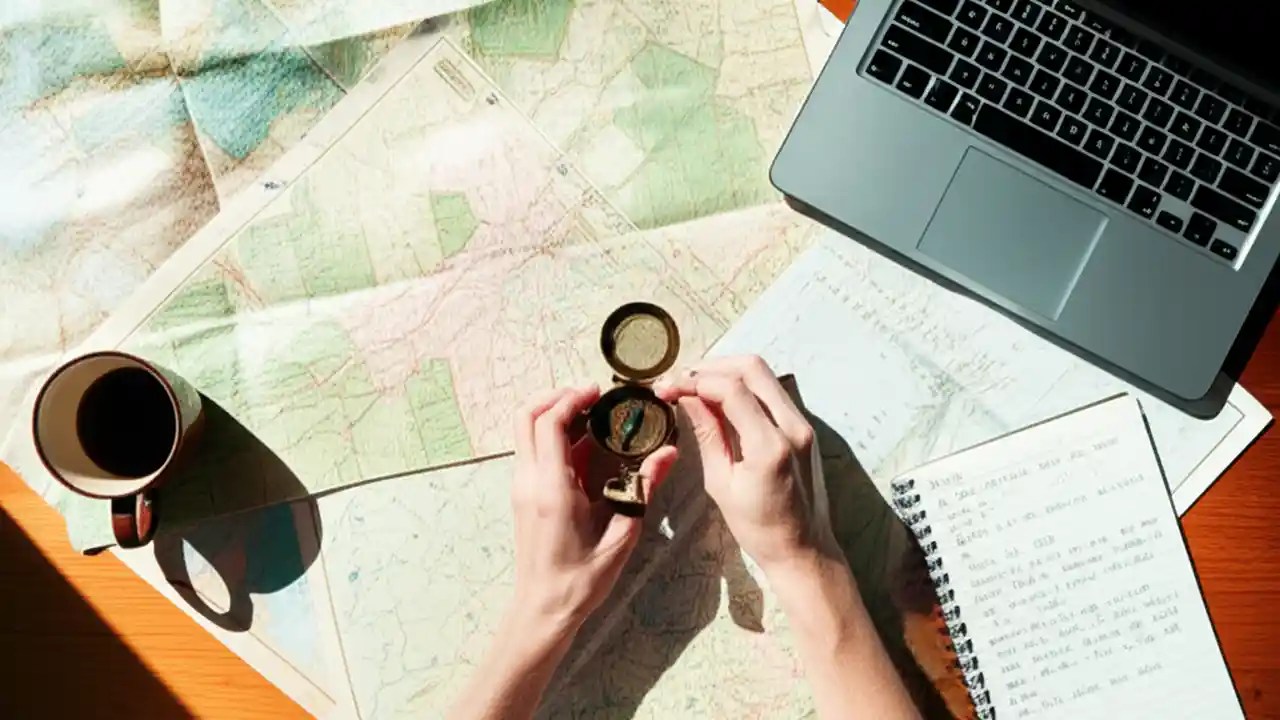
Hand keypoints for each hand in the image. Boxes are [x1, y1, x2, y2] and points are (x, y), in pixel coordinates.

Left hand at [510, 385, 678, 629]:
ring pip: (526, 432)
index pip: (549, 423)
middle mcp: (530, 482)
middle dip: (556, 397)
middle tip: (590, 397)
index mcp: (551, 488)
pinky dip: (553, 437)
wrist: (544, 608)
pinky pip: (533, 451)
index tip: (598, 391)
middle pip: (527, 416)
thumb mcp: (622, 533)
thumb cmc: (582, 579)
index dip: (572, 399)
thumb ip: (644, 488)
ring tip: (592, 417)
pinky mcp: (525, 495)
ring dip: (554, 415)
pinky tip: (586, 447)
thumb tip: (669, 453)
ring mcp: (522, 488)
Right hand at [656, 356, 830, 571]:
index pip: (731, 389)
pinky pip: (773, 392)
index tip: (668, 387)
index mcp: (771, 446)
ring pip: (765, 375)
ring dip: (729, 373)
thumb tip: (688, 398)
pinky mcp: (805, 428)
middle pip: (752, 368)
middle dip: (712, 366)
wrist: (804, 550)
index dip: (695, 381)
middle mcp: (794, 427)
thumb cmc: (759, 529)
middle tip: (681, 380)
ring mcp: (804, 425)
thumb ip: (707, 434)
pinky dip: (745, 387)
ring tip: (697, 386)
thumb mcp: (721, 484)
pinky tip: (721, 399)